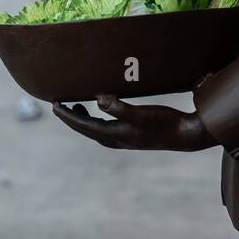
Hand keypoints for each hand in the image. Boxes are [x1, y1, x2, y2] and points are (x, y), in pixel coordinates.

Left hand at [52, 96, 216, 151]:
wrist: (183, 135)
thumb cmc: (163, 123)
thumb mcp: (141, 113)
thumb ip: (119, 108)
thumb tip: (97, 99)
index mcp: (114, 135)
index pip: (84, 125)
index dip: (67, 115)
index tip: (54, 104)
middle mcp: (116, 139)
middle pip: (86, 129)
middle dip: (70, 118)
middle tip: (57, 104)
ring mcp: (123, 138)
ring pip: (95, 130)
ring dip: (82, 119)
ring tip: (75, 106)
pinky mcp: (131, 134)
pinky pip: (105, 128)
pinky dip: (96, 119)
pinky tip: (101, 109)